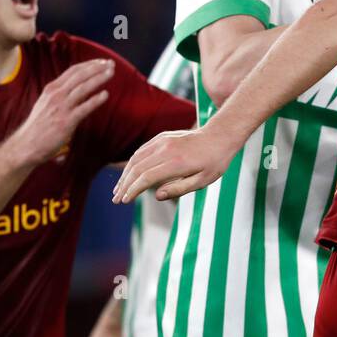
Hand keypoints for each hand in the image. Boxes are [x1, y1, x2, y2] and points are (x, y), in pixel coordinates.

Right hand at [6, 58, 113, 168]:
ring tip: (111, 73)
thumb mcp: (46, 102)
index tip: (101, 61)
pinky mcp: (66, 121)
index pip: (73, 71)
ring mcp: (61, 107)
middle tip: (111, 63)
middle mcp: (56, 95)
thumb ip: (60, 94)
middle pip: (80, 76)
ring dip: (98, 78)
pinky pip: (84, 108)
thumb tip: (78, 87)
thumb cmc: (38, 125)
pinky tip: (105, 94)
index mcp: (51, 88)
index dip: (89, 64)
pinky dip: (96, 100)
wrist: (26, 144)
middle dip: (97, 67)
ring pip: (83, 88)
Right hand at [112, 122, 230, 203]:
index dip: (133, 190)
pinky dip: (132, 163)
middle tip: (116, 200)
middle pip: (137, 168)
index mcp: (177, 162)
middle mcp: (166, 149)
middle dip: (124, 185)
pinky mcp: (162, 137)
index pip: (146, 177)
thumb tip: (157, 196)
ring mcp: (163, 140)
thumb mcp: (203, 180)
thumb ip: (179, 188)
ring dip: (125, 175)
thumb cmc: (214, 161)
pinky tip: (128, 174)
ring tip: (119, 189)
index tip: (125, 201)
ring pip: (136, 158)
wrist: (219, 136)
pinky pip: (142, 150)